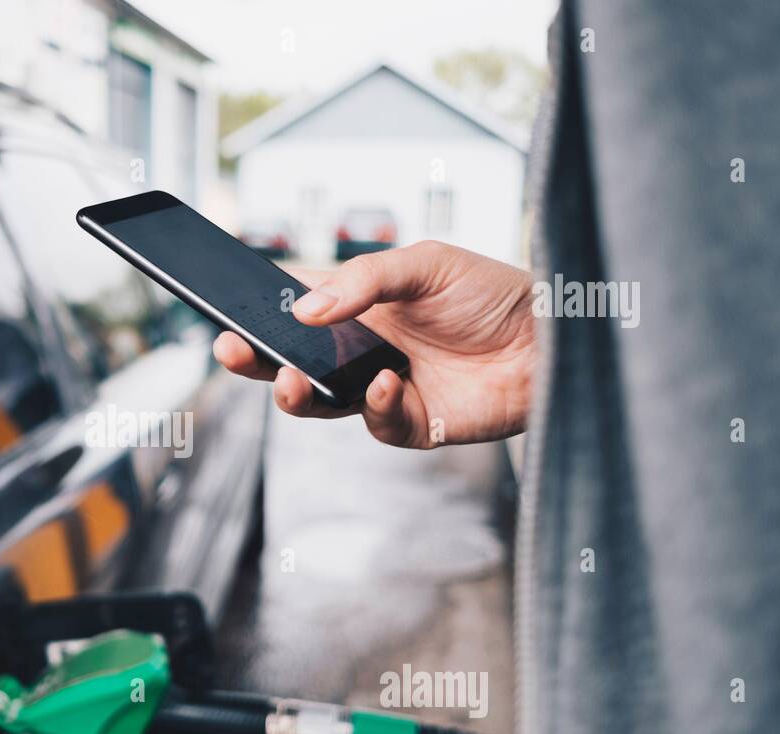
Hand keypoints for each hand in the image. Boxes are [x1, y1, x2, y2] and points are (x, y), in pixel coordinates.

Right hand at [212, 240, 535, 448]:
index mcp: (357, 304)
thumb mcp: (425, 263)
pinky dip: (374, 405)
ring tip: (287, 379)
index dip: (257, 309)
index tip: (225, 306)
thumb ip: (364, 280)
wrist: (554, 338)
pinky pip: (376, 423)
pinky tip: (388, 382)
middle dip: (253, 359)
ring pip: (319, 403)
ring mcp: (382, 388)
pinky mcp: (411, 422)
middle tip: (230, 350)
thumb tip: (305, 309)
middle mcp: (361, 349)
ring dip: (295, 394)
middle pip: (290, 361)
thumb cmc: (493, 292)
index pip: (293, 306)